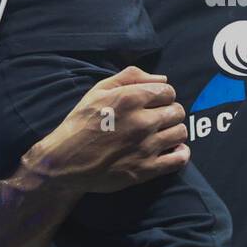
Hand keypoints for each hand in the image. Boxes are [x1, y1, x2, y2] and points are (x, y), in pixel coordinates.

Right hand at [1, 67, 189, 195]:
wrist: (65, 161)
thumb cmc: (81, 123)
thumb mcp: (98, 90)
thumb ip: (131, 77)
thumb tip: (162, 79)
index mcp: (131, 99)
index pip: (169, 91)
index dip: (164, 96)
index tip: (155, 103)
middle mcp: (142, 121)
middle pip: (177, 111)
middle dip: (170, 112)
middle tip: (157, 119)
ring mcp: (146, 147)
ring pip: (181, 132)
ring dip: (174, 131)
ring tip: (162, 134)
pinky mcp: (146, 169)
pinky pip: (179, 159)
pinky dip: (181, 153)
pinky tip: (172, 150)